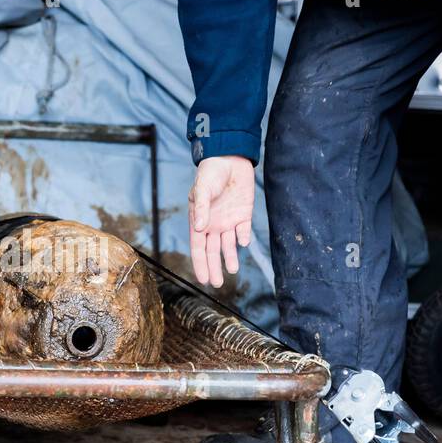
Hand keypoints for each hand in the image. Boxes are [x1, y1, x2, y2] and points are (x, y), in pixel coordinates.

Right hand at [189, 155, 254, 287]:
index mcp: (199, 221)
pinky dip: (243, 237)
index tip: (202, 279)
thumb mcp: (202, 189)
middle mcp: (214, 225)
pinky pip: (243, 230)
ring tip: (233, 270)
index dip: (200, 264)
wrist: (230, 158)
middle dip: (214, 268)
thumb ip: (201, 208)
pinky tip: (243, 242)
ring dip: (230, 258)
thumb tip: (200, 228)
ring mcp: (229, 221)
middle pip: (213, 251)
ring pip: (228, 245)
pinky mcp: (243, 215)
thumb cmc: (210, 173)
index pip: (198, 248)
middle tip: (217, 284)